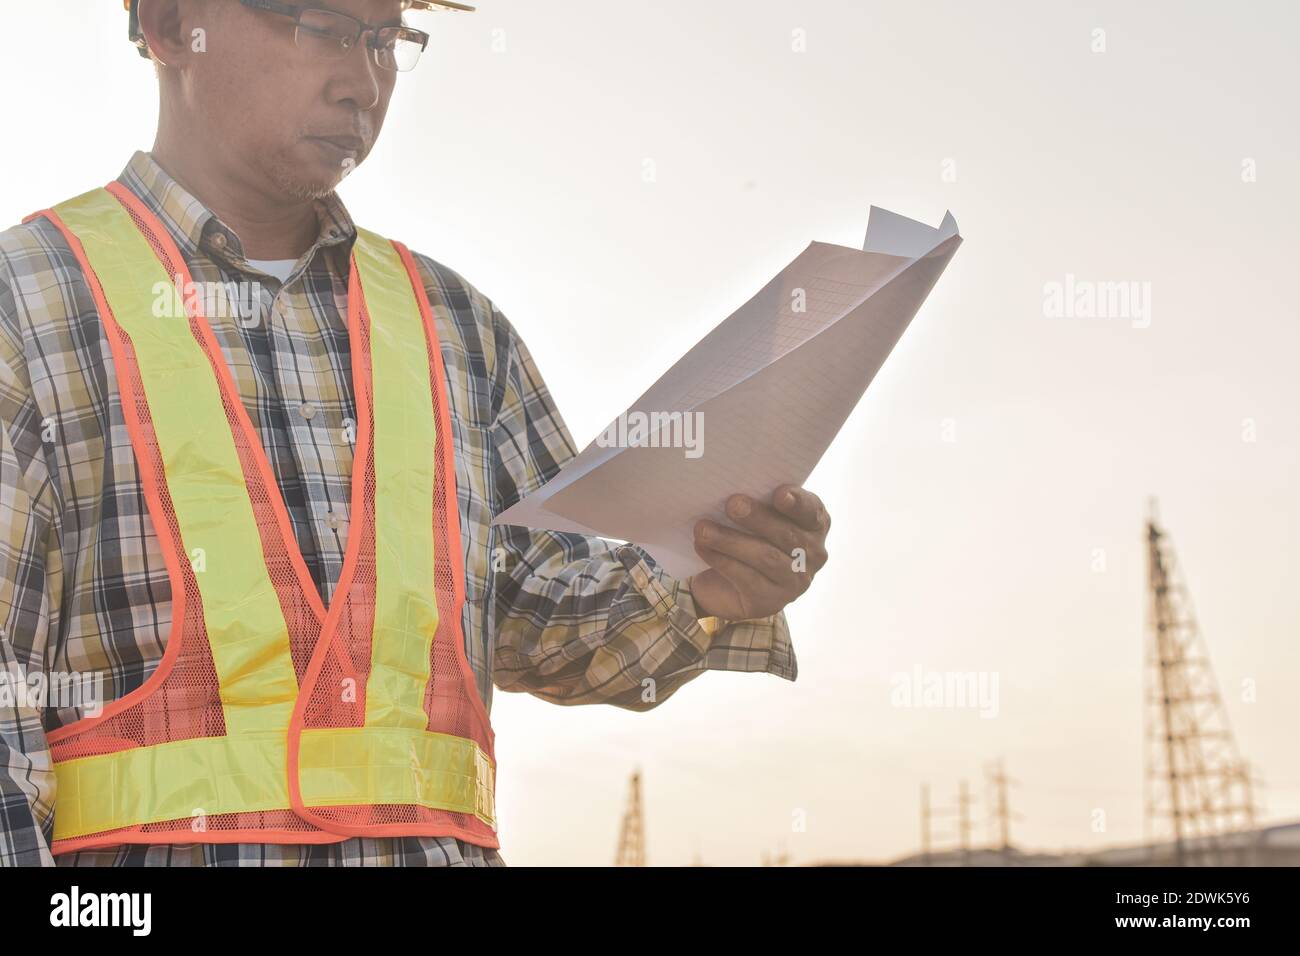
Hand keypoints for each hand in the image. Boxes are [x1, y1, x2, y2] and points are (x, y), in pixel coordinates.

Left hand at [688, 484, 830, 621]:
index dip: (797, 502)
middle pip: (786, 534)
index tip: (779, 493)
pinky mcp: (771, 600)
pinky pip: (746, 578)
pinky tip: (703, 547)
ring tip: (703, 529)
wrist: (729, 586)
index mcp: (814, 525)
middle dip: (757, 518)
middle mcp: (813, 554)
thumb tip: (733, 490)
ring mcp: (795, 582)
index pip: (812, 511)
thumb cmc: (749, 538)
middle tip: (732, 504)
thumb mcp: (757, 517)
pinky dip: (721, 560)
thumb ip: (757, 501)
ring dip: (730, 541)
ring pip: (765, 557)